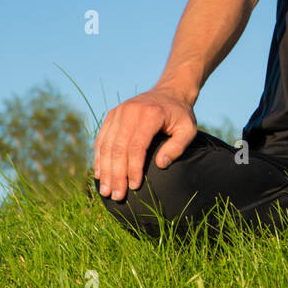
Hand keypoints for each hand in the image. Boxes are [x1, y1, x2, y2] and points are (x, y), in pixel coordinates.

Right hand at [93, 86, 197, 200]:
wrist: (170, 92)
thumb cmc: (180, 115)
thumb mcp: (188, 129)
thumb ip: (177, 147)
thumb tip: (160, 165)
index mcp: (150, 114)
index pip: (136, 147)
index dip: (133, 169)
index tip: (135, 187)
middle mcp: (130, 112)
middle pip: (118, 149)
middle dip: (116, 175)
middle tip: (117, 196)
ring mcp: (118, 112)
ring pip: (106, 146)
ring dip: (105, 170)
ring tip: (106, 191)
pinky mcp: (112, 115)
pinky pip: (101, 139)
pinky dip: (99, 158)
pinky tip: (99, 174)